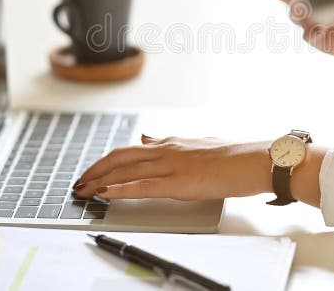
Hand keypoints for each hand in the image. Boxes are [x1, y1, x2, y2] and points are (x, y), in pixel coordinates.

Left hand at [73, 135, 272, 200]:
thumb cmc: (234, 157)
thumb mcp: (199, 145)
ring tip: (83, 191)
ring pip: (125, 170)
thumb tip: (148, 140)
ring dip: (99, 181)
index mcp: (173, 143)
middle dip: (95, 170)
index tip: (93, 172)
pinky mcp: (178, 182)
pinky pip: (141, 186)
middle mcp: (167, 150)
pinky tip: (105, 195)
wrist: (253, 160)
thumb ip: (172, 144)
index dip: (108, 162)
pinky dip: (119, 190)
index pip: (131, 151)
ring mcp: (171, 165)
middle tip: (80, 183)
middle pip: (119, 158)